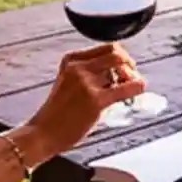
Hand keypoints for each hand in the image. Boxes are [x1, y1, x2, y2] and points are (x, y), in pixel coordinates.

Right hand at [23, 43, 145, 159]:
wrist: (42, 134)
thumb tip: (119, 73)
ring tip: (128, 90)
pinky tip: (139, 90)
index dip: (121, 56)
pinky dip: (137, 86)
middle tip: (131, 78)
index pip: (106, 47)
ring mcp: (86, 83)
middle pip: (116, 52)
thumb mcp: (68, 83)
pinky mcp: (95, 100)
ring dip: (132, 76)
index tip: (124, 68)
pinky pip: (126, 88)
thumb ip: (90, 74)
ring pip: (122, 66)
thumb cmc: (57, 114)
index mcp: (71, 60)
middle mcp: (78, 67)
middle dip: (129, 63)